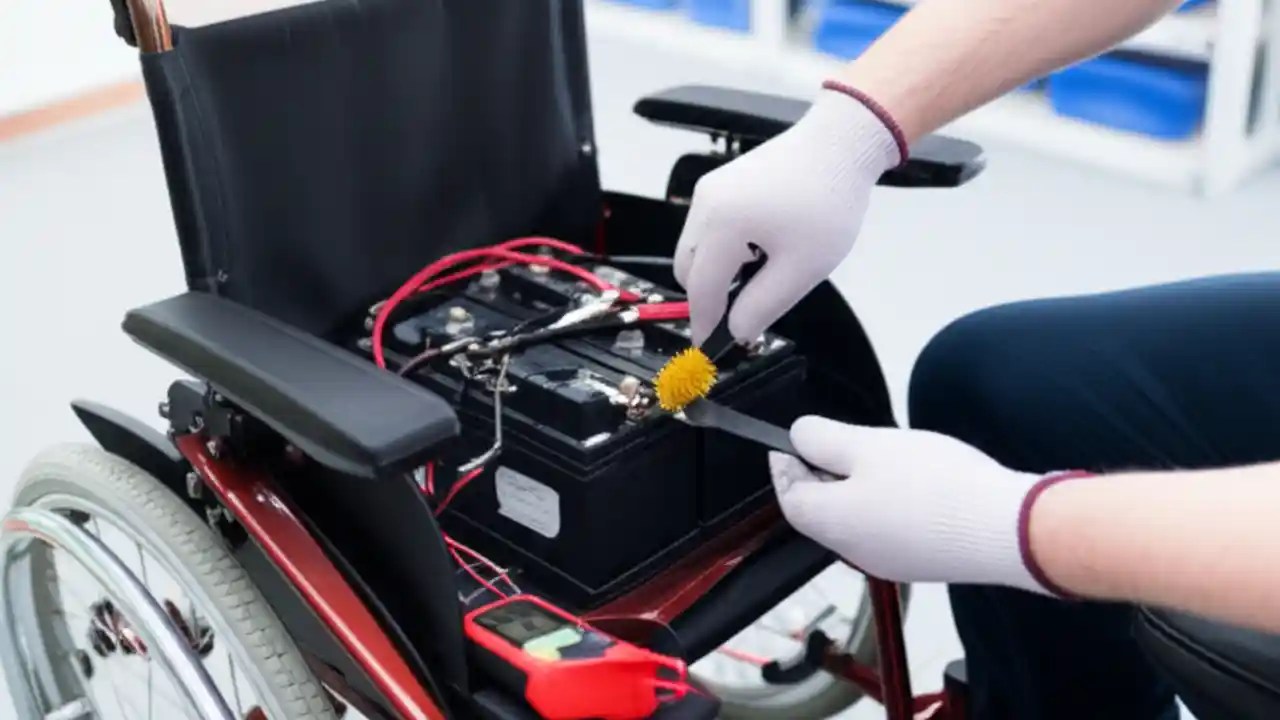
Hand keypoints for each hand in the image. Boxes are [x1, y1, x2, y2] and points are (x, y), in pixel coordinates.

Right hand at [673, 89, 900, 344]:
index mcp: (721, 226)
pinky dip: (722, 250)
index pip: (701, 289)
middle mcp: (705, 205)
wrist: (840, 140)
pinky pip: (707, 228)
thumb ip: (762, 305)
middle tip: (739, 317)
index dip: (705, 324)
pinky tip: (758, 250)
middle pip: (688, 269)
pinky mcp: (719, 182)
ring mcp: (709, 190)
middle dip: (707, 297)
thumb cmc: (828, 203)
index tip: (710, 351)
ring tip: (758, 277)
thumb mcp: (802, 268)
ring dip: (715, 272)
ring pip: (695, 249)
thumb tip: (736, 331)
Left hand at [770, 416, 1071, 593]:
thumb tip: (797, 436)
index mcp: (830, 524)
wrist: (1008, 530)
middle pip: (820, 511)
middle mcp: (851, 552)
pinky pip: (888, 531)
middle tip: (838, 442)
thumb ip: (824, 439)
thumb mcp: (869, 446)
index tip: (791, 441)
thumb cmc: (931, 484)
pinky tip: (912, 484)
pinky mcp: (921, 564)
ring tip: (879, 457)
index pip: (789, 497)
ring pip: (855, 520)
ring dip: (856, 488)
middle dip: (822, 474)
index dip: (785, 466)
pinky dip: (885, 505)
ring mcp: (888, 562)